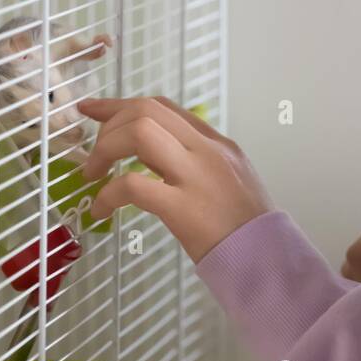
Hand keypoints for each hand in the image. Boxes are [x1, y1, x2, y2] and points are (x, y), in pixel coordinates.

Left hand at [78, 96, 273, 262]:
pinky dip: (107, 195)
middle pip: (147, 111)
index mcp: (216, 143)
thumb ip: (193, 161)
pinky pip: (132, 186)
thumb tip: (148, 157)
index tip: (95, 111)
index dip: (121, 105)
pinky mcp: (183, 207)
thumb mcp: (227, 177)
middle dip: (109, 125)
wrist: (267, 256)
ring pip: (140, 133)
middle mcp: (207, 150)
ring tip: (94, 176)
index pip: (163, 107)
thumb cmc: (246, 225)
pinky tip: (101, 210)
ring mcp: (196, 176)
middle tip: (94, 156)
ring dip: (105, 150)